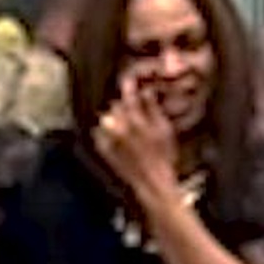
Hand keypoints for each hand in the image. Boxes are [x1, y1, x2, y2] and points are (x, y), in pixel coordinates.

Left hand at [93, 71, 180, 205]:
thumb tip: (147, 91)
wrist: (153, 183)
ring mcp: (110, 140)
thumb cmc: (164, 157)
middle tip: (129, 105)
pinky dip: (103, 132)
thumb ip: (154, 109)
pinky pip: (99, 135)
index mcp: (136, 120)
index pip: (128, 96)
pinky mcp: (105, 151)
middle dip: (122, 104)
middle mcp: (120, 127)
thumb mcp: (165, 130)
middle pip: (115, 107)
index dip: (128, 86)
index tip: (128, 80)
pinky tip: (111, 134)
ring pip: (106, 119)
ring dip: (113, 117)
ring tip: (121, 121)